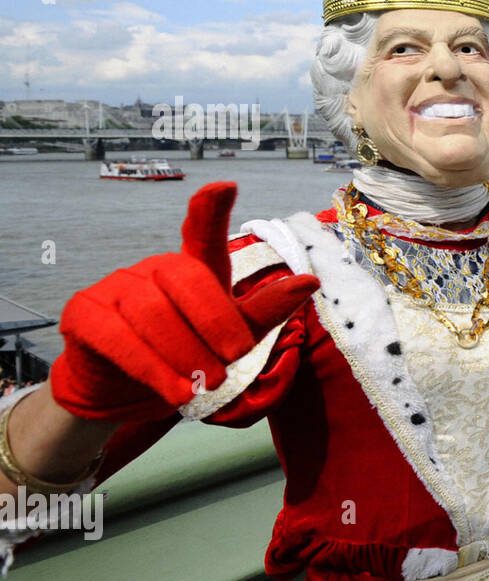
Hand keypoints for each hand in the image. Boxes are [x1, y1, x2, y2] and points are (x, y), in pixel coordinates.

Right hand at [50, 183, 319, 421]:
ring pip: (152, 312)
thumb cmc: (184, 356)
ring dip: (184, 353)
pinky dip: (150, 367)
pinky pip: (117, 337)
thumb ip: (264, 311)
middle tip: (234, 359)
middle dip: (215, 322)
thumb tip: (310, 282)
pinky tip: (174, 392)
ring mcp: (117, 286)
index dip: (211, 211)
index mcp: (193, 269)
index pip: (203, 234)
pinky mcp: (85, 313)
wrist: (123, 393)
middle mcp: (155, 269)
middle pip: (186, 280)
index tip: (225, 186)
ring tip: (204, 386)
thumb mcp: (231, 337)